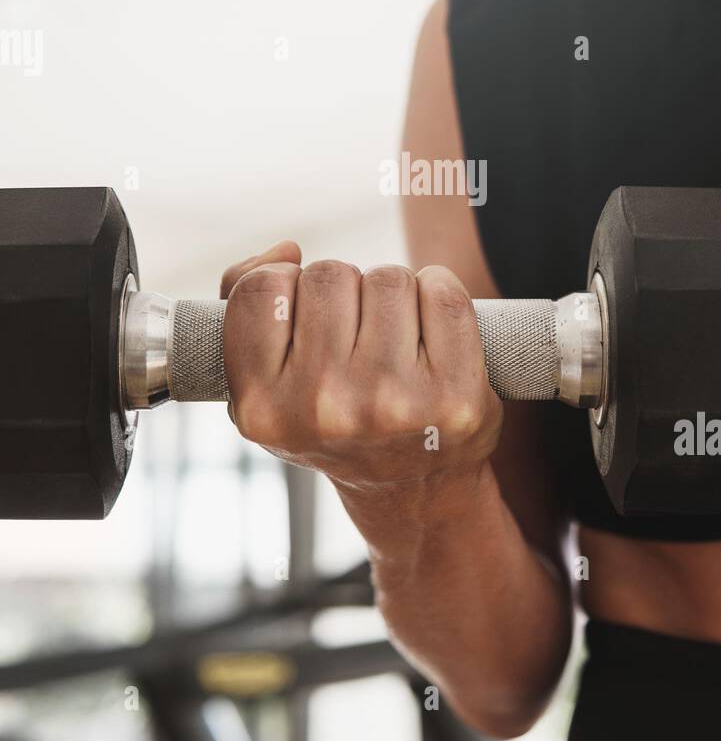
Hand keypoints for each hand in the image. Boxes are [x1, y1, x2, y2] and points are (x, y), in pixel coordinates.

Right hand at [219, 244, 502, 490]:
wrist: (410, 490)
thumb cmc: (331, 414)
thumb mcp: (263, 376)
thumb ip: (244, 297)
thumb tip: (287, 251)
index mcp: (263, 407)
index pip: (261, 289)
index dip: (284, 286)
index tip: (303, 315)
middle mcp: (326, 408)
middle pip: (329, 274)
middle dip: (345, 290)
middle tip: (355, 334)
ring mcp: (393, 403)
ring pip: (388, 278)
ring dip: (393, 293)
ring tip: (393, 338)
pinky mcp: (455, 397)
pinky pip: (444, 292)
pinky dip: (439, 294)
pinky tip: (432, 332)